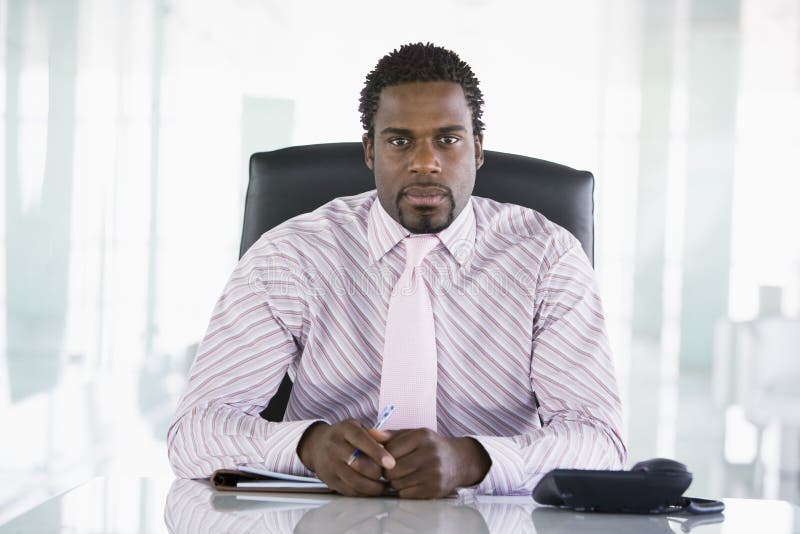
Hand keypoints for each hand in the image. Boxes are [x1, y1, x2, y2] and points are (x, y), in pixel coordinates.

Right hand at [296, 420, 395, 496]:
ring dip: (373, 487)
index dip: (376, 452)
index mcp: (344, 430)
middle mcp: (335, 447)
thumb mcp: (357, 427)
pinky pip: (349, 491)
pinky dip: (364, 493)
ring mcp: (330, 465)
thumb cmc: (343, 437)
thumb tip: (388, 439)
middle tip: (388, 474)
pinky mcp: (329, 480)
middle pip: (358, 463)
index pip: (360, 439)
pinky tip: (372, 490)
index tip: (391, 463)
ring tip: (384, 486)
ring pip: (354, 481)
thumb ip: (374, 434)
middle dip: (377, 472)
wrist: (317, 446)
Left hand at [373, 428, 491, 498]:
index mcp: (422, 436)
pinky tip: (409, 484)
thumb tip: (370, 434)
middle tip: (391, 470)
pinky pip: (407, 494)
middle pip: (393, 469)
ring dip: (394, 482)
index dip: (383, 456)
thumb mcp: (414, 435)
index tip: (385, 458)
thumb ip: (391, 435)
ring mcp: (434, 472)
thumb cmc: (430, 446)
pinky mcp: (435, 489)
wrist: (459, 461)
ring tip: (400, 477)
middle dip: (388, 472)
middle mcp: (430, 453)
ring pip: (398, 483)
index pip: (390, 450)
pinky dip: (403, 491)